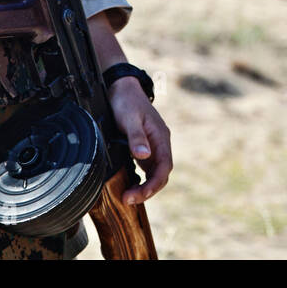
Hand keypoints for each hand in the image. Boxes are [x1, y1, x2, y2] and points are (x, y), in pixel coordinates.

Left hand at [107, 77, 171, 204]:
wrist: (122, 88)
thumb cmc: (126, 101)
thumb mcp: (129, 118)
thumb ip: (136, 137)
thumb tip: (144, 156)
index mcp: (161, 137)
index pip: (164, 168)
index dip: (152, 185)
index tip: (136, 195)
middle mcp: (160, 143)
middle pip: (160, 174)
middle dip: (147, 190)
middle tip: (128, 199)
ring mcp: (153, 145)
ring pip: (154, 172)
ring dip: (144, 187)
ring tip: (127, 197)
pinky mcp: (144, 146)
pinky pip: (147, 168)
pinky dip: (141, 179)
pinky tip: (130, 184)